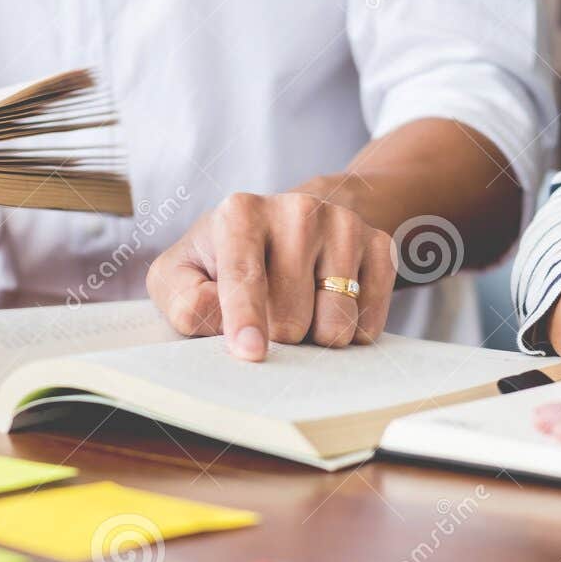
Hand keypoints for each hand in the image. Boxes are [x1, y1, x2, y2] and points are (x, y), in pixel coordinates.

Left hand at [146, 191, 396, 360]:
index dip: (246, 318)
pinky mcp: (379, 246)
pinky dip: (348, 332)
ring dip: (315, 337)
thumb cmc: (223, 259)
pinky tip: (330, 307)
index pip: (245, 276)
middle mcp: (297, 210)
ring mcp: (344, 225)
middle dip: (279, 336)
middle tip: (270, 318)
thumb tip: (217, 319)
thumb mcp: (181, 275)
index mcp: (242, 214)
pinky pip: (369, 322)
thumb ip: (185, 300)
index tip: (250, 352)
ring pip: (336, 322)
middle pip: (291, 315)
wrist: (290, 224)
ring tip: (300, 311)